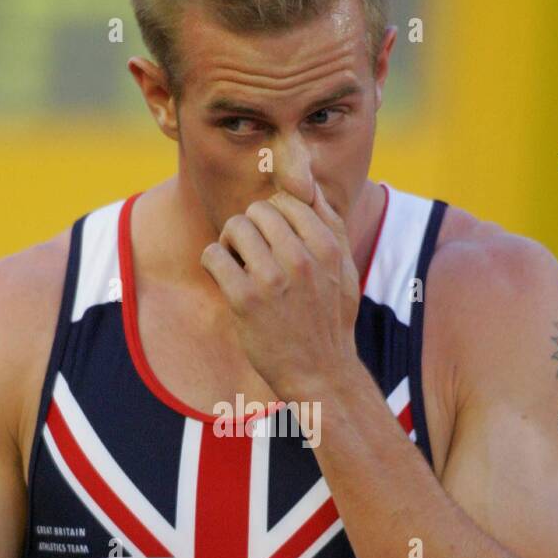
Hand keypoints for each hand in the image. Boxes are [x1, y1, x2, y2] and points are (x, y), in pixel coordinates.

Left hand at [200, 181, 361, 402]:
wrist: (321, 373)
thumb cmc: (330, 320)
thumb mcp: (344, 269)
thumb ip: (330, 224)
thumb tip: (309, 183)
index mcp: (327, 247)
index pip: (288, 201)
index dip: (274, 215)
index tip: (271, 237)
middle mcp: (301, 259)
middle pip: (258, 210)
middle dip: (250, 226)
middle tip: (250, 252)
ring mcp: (272, 279)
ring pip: (235, 227)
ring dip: (230, 242)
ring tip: (237, 264)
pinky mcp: (245, 300)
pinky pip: (214, 255)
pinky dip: (213, 261)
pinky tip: (223, 277)